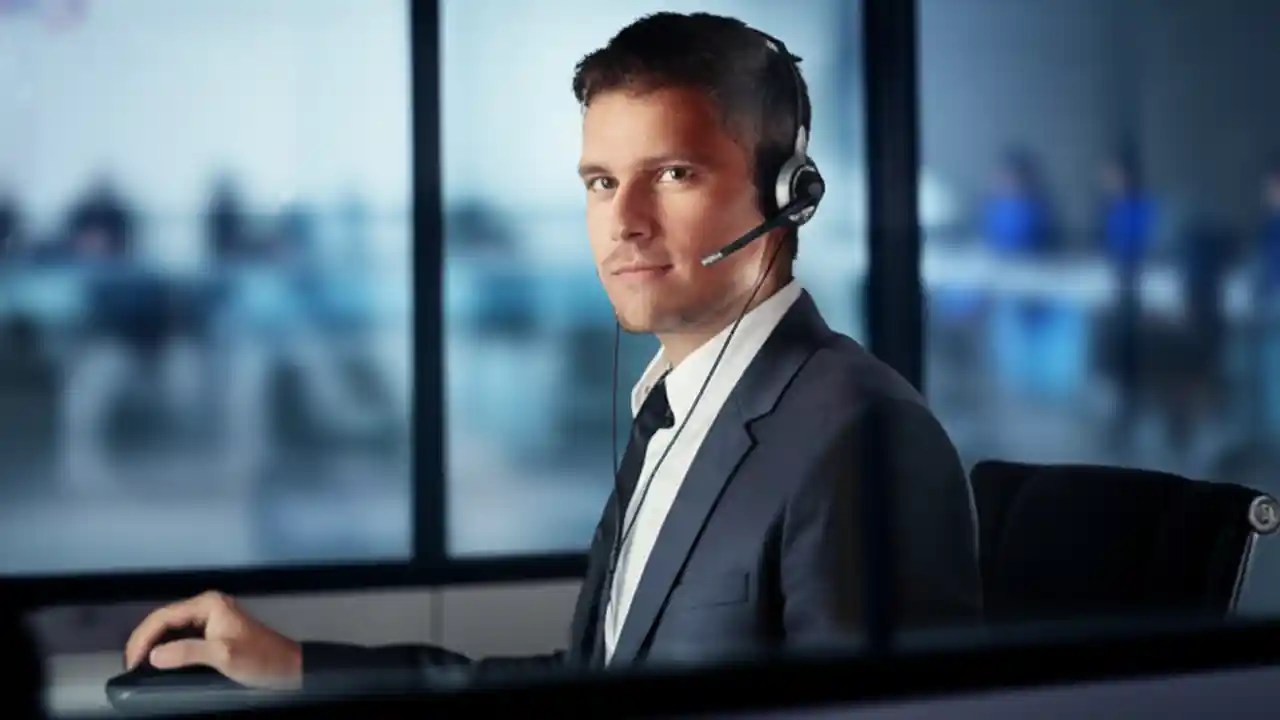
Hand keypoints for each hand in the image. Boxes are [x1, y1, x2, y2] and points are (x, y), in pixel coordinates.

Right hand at [123, 590, 301, 690]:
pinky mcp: (214, 631)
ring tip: (138, 666)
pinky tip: (159, 663)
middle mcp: (207, 605)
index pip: (163, 616)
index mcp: (208, 604)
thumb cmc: (259, 659)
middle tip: (130, 666)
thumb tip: (154, 655)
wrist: (288, 667)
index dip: (143, 638)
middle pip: (164, 620)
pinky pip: (182, 636)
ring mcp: (211, 618)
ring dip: (154, 645)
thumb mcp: (223, 656)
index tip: (130, 662)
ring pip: (171, 628)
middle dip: (144, 641)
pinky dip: (167, 648)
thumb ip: (188, 652)